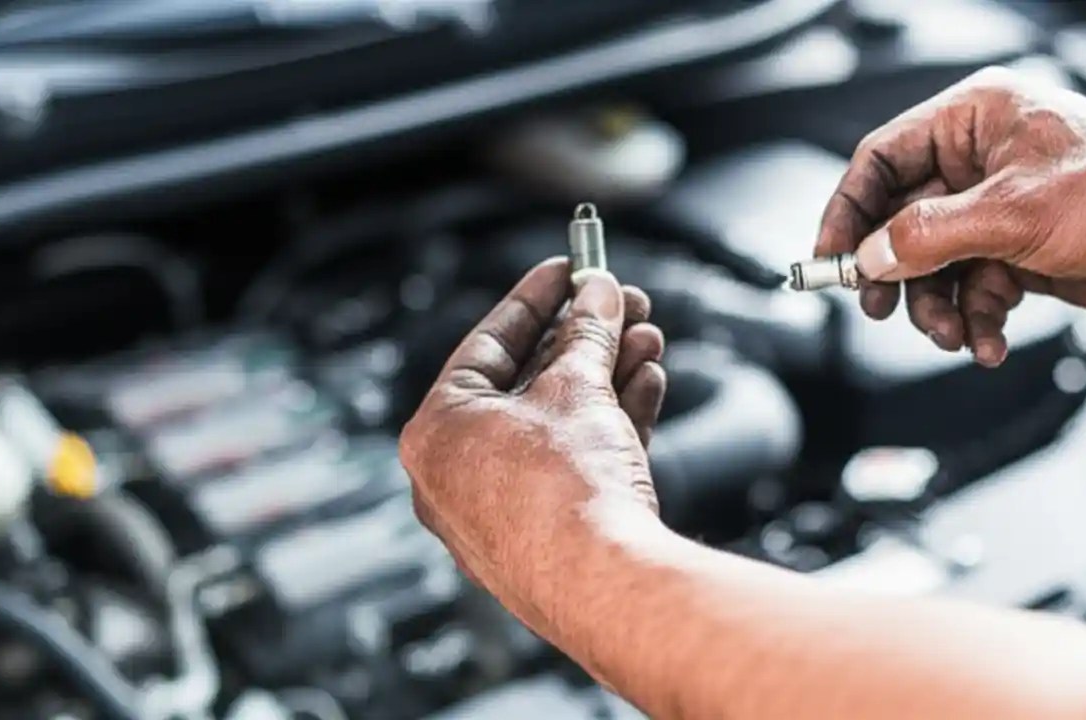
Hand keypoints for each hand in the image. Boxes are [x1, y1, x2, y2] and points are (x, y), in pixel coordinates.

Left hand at [399, 258, 666, 632]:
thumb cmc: (566, 487)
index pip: (487, 345)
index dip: (535, 298)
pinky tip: (650, 382)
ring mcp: (501, 512)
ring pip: (558, 425)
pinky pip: (573, 465)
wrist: (604, 585)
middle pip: (527, 384)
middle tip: (623, 301)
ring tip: (650, 336)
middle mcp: (456, 475)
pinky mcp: (546, 539)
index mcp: (435, 432)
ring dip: (607, 375)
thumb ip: (586, 333)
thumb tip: (600, 293)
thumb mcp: (576, 387)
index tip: (569, 267)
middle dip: (583, 339)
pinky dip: (609, 423)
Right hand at [818, 66, 1085, 366]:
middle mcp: (979, 161)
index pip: (881, 160)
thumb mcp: (1014, 213)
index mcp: (974, 121)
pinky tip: (987, 341)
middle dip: (895, 272)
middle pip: (900, 220)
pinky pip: (970, 289)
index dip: (848, 210)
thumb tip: (871, 255)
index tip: (829, 258)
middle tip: (880, 306)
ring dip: (937, 307)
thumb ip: (930, 235)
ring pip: (932, 265)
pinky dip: (974, 320)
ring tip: (954, 333)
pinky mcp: (1016, 250)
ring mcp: (997, 208)